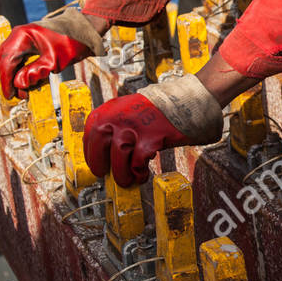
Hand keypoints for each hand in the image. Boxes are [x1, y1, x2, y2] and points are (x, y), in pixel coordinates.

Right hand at [0, 23, 88, 99]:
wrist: (83, 31)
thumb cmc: (71, 43)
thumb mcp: (55, 61)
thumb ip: (36, 72)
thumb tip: (19, 84)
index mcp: (22, 35)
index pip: (7, 61)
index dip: (6, 81)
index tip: (10, 96)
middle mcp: (18, 35)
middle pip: (5, 60)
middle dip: (10, 80)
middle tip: (18, 96)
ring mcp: (21, 38)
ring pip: (10, 61)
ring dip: (15, 76)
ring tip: (24, 92)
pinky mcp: (27, 43)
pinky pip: (18, 59)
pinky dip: (21, 71)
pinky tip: (28, 82)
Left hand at [83, 75, 223, 186]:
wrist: (190, 100)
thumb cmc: (162, 110)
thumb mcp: (133, 111)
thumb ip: (119, 126)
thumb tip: (108, 154)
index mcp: (113, 108)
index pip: (91, 132)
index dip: (90, 152)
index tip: (96, 164)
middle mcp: (121, 114)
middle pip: (99, 143)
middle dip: (98, 163)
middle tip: (105, 175)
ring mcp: (136, 124)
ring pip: (118, 154)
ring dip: (121, 173)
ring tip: (128, 180)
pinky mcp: (153, 135)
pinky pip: (138, 160)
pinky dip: (138, 172)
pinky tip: (143, 174)